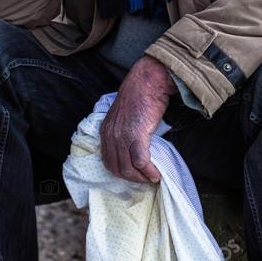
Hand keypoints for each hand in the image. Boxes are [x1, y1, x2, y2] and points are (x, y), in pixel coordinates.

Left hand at [100, 56, 176, 184]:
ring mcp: (122, 136)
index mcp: (105, 131)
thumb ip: (123, 133)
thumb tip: (133, 151)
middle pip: (117, 168)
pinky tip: (156, 174)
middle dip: (133, 178)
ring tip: (152, 177)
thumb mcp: (123, 117)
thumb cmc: (140, 97)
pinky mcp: (136, 135)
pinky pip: (140, 161)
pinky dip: (149, 171)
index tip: (135, 175)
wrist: (148, 82)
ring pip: (128, 169)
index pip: (108, 162)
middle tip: (146, 179)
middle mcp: (110, 135)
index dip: (122, 172)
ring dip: (141, 177)